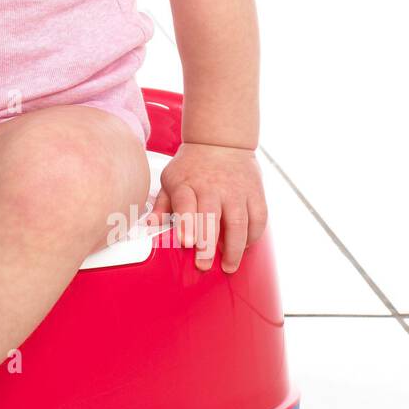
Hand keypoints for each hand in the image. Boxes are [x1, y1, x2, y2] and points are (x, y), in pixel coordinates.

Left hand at [141, 142, 267, 272]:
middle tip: (204, 265)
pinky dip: (253, 236)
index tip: (186, 242)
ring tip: (229, 266)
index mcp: (187, 184)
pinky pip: (258, 218)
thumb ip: (162, 205)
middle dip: (208, 245)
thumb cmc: (191, 167)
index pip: (186, 204)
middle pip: (212, 218)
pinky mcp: (255, 193)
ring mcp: (236, 190)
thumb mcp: (170, 179)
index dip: (187, 224)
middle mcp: (212, 187)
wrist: (220, 141)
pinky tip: (245, 247)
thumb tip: (150, 225)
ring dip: (234, 248)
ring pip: (239, 222)